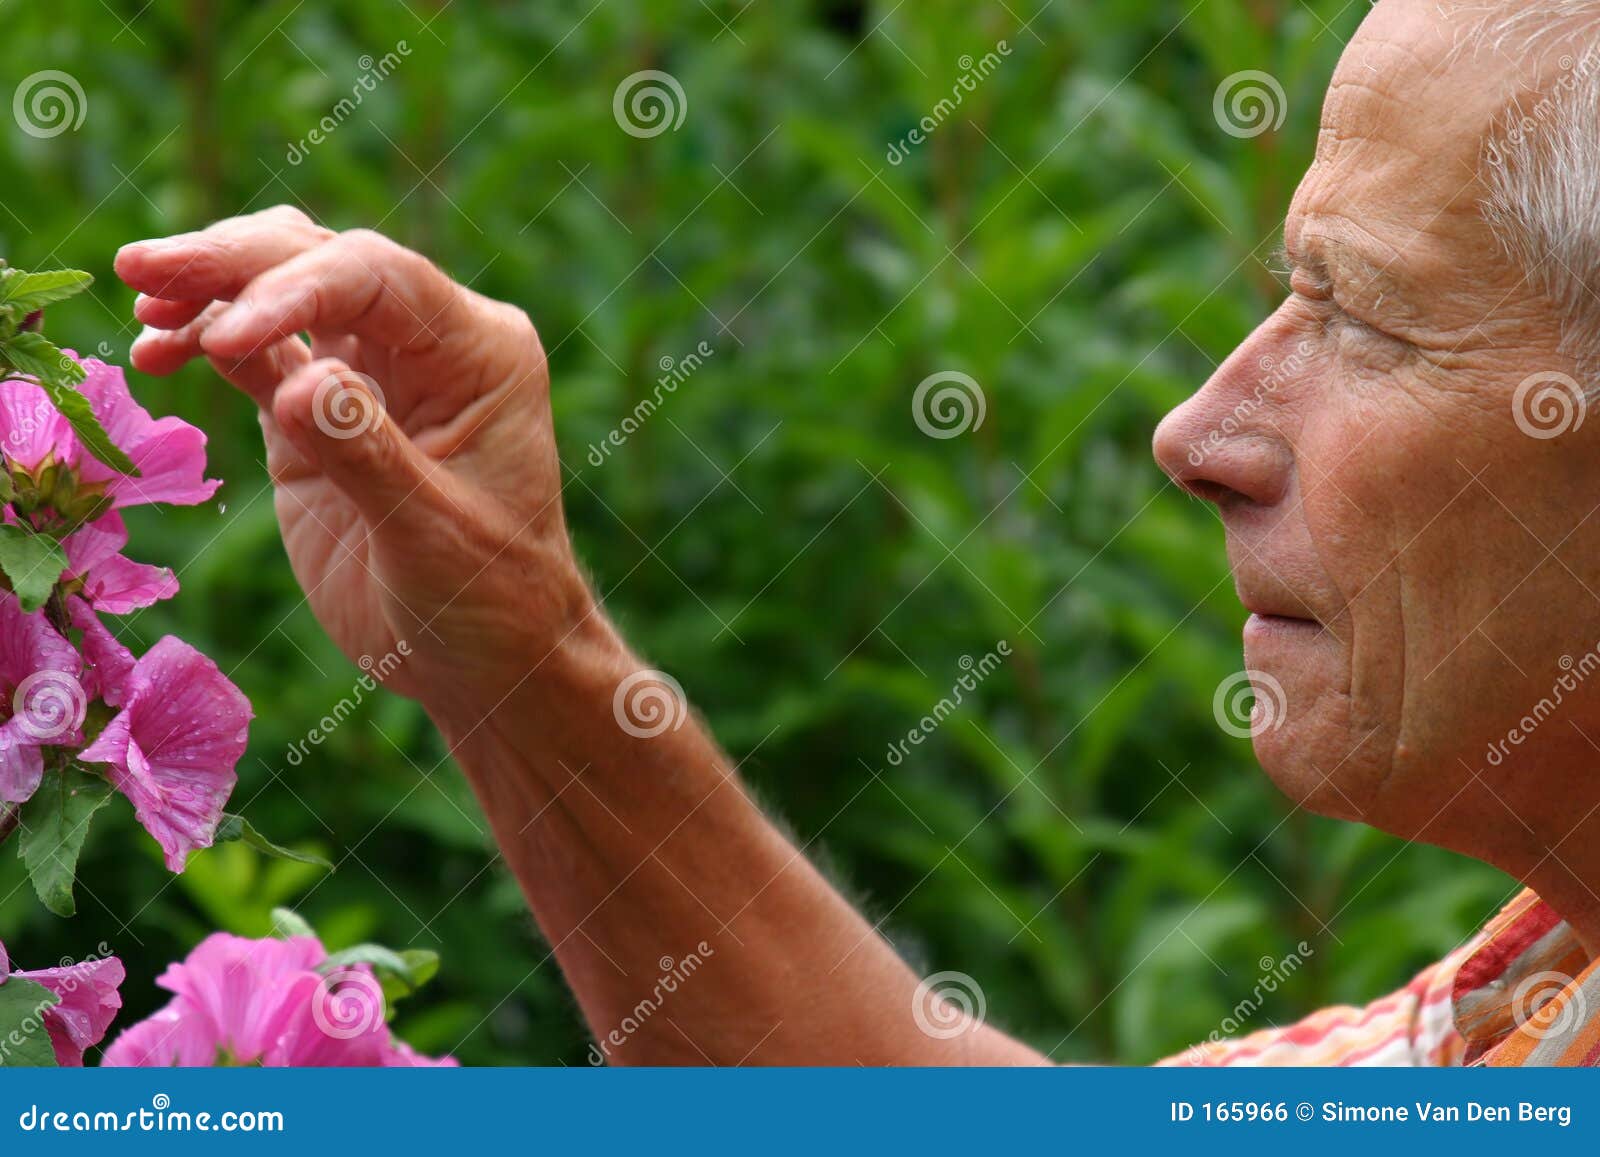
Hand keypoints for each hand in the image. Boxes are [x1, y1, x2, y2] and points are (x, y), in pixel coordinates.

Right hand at [116, 206, 590, 708]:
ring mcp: (370, 372)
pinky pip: (254, 356)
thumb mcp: (431, 533)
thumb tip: (301, 382)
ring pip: (281, 290)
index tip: (223, 340)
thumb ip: (366, 454)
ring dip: (210, 289)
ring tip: (141, 306)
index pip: (378, 279)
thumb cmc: (486, 596)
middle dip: (232, 262)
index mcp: (480, 351)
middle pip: (322, 263)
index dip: (294, 292)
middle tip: (140, 269)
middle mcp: (428, 343)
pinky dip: (204, 343)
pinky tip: (155, 353)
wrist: (485, 655)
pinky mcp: (315, 414)